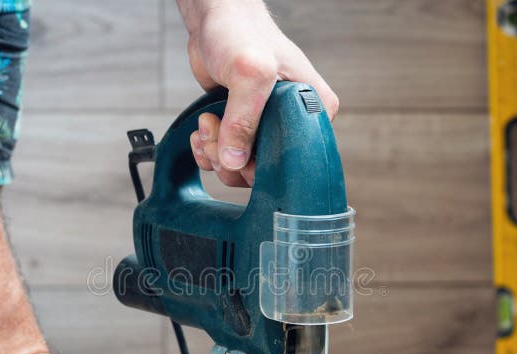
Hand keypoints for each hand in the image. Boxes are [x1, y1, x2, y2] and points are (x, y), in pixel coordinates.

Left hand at [181, 0, 338, 186]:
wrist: (215, 20)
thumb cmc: (242, 33)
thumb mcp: (250, 72)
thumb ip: (243, 119)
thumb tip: (234, 161)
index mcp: (312, 110)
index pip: (297, 159)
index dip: (264, 163)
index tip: (242, 145)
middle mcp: (293, 122)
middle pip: (264, 170)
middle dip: (232, 159)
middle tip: (217, 131)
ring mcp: (265, 128)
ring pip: (240, 168)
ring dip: (215, 153)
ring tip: (208, 123)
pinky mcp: (241, 129)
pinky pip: (225, 159)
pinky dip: (208, 151)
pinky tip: (203, 130)